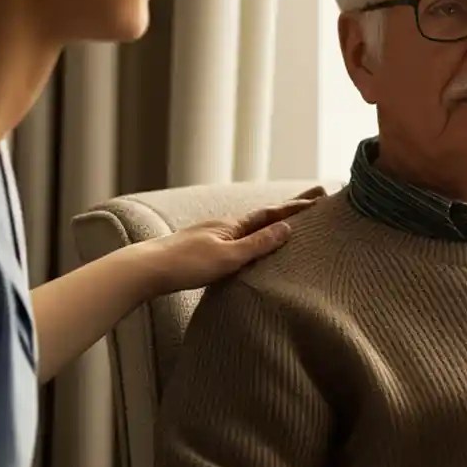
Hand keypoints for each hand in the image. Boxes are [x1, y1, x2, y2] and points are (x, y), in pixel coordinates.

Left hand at [145, 187, 326, 294]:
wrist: (145, 270)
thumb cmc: (185, 265)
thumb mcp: (228, 256)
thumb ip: (258, 244)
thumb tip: (288, 228)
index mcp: (233, 226)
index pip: (272, 214)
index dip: (297, 207)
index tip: (321, 197)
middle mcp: (224, 227)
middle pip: (264, 216)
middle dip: (290, 208)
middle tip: (314, 196)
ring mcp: (212, 236)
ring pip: (250, 227)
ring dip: (272, 222)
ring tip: (290, 220)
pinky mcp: (202, 249)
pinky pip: (237, 238)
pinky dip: (254, 235)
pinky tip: (250, 243)